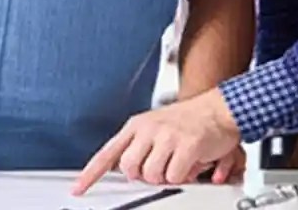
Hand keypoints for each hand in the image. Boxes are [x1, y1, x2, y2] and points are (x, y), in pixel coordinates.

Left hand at [72, 88, 240, 194]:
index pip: (108, 153)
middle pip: (129, 169)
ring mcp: (167, 136)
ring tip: (177, 164)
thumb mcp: (155, 126)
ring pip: (151, 175)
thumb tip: (124, 169)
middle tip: (160, 168)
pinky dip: (182, 177)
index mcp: (137, 125)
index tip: (78, 188)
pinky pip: (174, 176)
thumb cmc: (189, 120)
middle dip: (143, 176)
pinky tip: (189, 164)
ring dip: (166, 177)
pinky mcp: (186, 146)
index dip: (91, 174)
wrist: (218, 109)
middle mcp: (148, 129)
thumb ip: (137, 146)